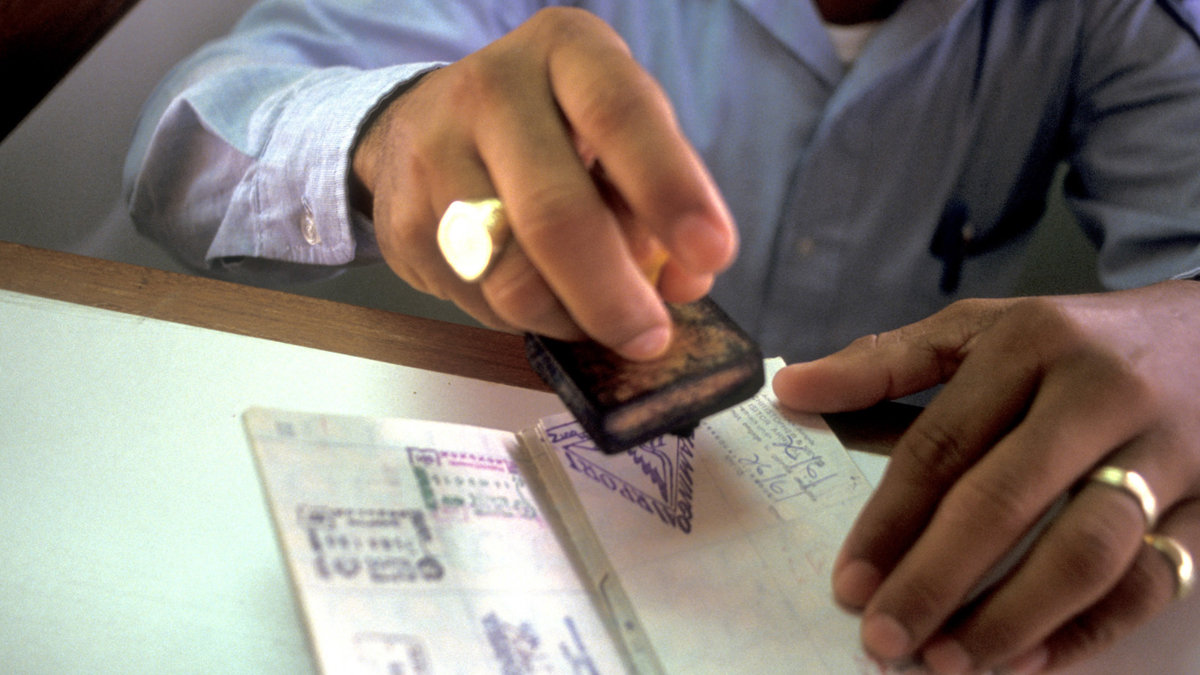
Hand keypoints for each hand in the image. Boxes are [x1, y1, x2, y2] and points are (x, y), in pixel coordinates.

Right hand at [351, 8, 735, 359]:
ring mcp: (435, 154)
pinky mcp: (403, 220)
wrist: (423, 126)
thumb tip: (683, 286)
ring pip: (511, 276)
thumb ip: (658, 200)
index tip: (711, 254)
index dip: (670, 189)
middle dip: (614, 294)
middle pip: (556, 213)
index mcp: (565, 51)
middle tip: (650, 337)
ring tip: (595, 314)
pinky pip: (479, 300)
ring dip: (569, 317)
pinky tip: (539, 294)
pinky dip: (525, 318)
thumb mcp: (614, 135)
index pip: (620, 115)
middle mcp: (492, 90)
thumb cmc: (550, 131)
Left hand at [773, 280, 1199, 671]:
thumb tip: (791, 388)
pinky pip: (1155, 579)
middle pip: (1005, 499)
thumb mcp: (980, 330)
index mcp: (1029, 345)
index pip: (943, 444)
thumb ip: (886, 362)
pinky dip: (1090, 631)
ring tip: (949, 661)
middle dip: (936, 579)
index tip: (849, 583)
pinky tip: (1029, 661)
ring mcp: (1162, 453)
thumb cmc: (1074, 341)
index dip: (890, 519)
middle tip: (886, 638)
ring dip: (1012, 617)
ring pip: (1087, 550)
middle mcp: (1098, 395)